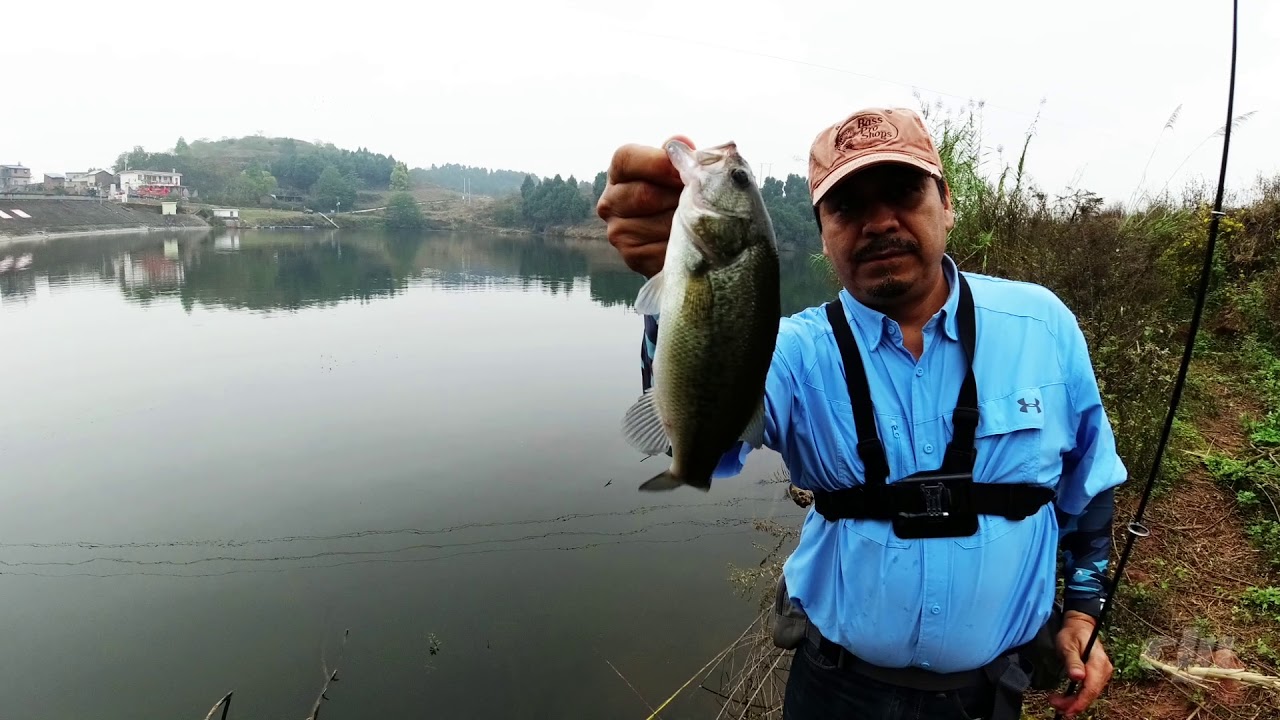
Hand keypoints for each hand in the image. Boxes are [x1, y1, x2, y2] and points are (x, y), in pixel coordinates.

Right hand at [595, 135, 692, 277]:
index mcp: (619, 172)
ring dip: (686, 222)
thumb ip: (680, 156)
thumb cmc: (683, 193)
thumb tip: (681, 142)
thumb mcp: (683, 170)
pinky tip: (692, 240)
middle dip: (678, 196)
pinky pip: (664, 248)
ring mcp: (618, 232)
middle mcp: (610, 202)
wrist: (686, 236)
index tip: (683, 169)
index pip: (627, 159)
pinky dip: (684, 245)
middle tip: (701, 198)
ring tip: (699, 219)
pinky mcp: (632, 257)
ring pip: (659, 223)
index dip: (657, 162)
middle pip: (644, 194)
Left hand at [1048, 611, 1113, 717]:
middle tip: (1056, 707)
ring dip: (1076, 702)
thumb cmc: (1072, 633)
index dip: (1078, 701)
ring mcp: (1103, 672)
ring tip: (1059, 705)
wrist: (1080, 625)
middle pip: (1091, 694)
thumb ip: (1072, 661)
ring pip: (1091, 694)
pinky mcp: (1099, 674)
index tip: (1064, 708)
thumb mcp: (1068, 644)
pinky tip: (1069, 699)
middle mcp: (1104, 669)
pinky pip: (1090, 689)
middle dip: (1075, 704)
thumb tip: (1077, 677)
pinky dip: (1080, 696)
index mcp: (1098, 662)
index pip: (1091, 688)